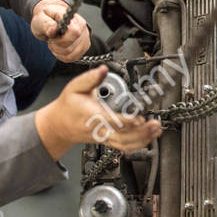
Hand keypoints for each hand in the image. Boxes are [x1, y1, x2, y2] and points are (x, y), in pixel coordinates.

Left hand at [30, 0, 91, 61]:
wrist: (50, 19)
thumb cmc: (46, 18)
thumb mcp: (41, 18)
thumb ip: (46, 24)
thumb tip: (53, 29)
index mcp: (74, 19)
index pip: (74, 33)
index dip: (60, 40)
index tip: (52, 37)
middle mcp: (82, 29)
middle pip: (71, 47)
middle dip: (57, 47)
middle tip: (51, 40)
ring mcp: (85, 39)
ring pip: (72, 55)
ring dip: (59, 52)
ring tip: (55, 44)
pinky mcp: (83, 47)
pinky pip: (73, 58)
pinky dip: (63, 56)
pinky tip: (58, 49)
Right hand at [36, 66, 161, 158]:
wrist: (60, 125)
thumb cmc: (69, 106)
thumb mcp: (75, 87)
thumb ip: (91, 78)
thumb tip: (103, 69)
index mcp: (92, 116)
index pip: (111, 121)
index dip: (126, 122)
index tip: (138, 119)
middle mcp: (100, 129)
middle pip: (122, 136)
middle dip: (141, 132)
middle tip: (154, 124)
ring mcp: (105, 138)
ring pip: (125, 144)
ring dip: (143, 139)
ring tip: (156, 130)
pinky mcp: (108, 141)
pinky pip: (125, 147)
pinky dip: (139, 145)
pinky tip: (150, 137)